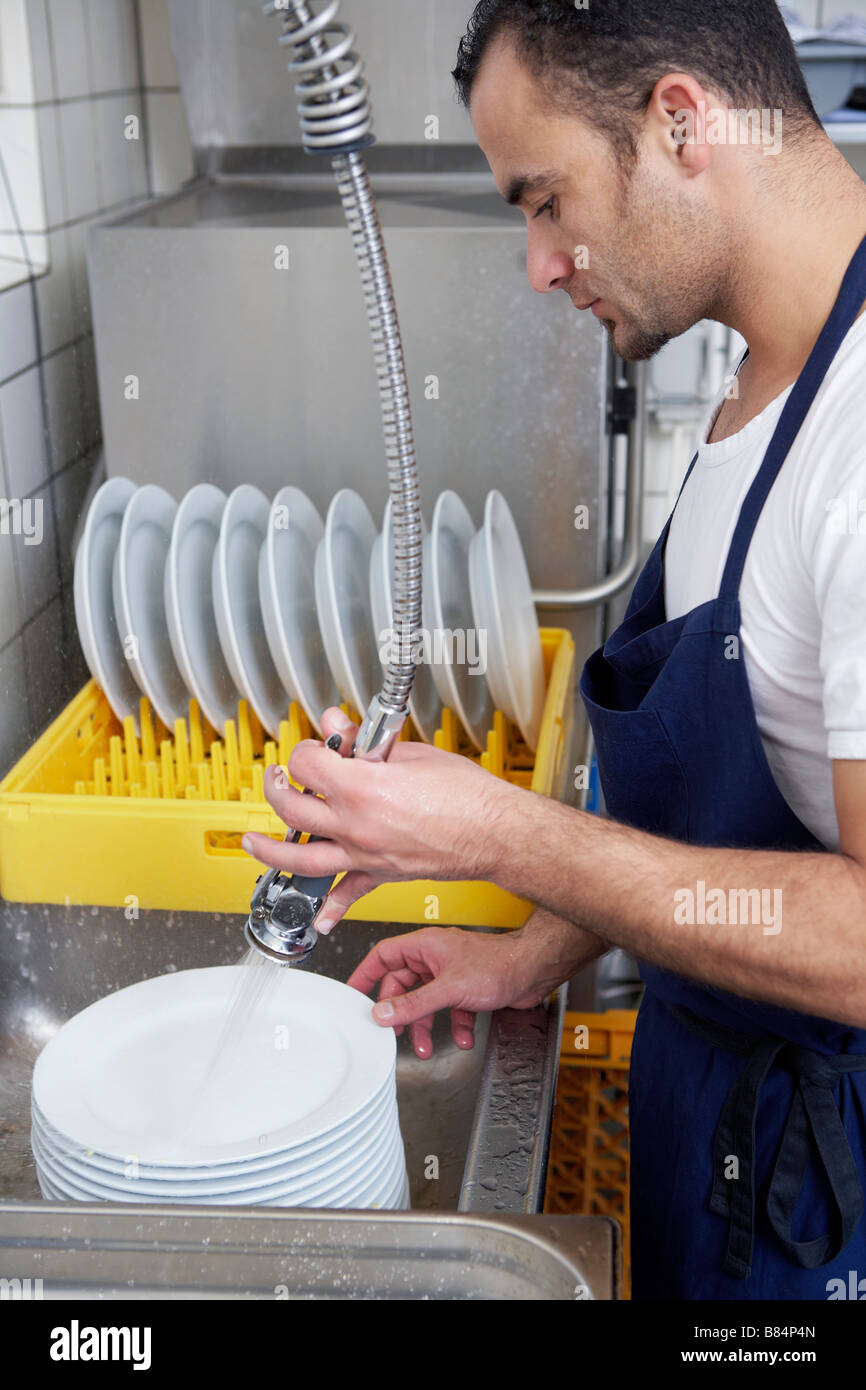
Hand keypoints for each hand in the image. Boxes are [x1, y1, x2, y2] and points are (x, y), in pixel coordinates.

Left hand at [242, 707, 517, 931]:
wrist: (495, 832)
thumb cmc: (465, 794)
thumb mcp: (412, 754)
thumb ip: (367, 742)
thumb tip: (338, 723)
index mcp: (361, 789)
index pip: (309, 763)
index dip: (307, 749)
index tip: (316, 746)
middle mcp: (355, 825)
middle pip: (293, 807)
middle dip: (279, 787)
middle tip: (280, 778)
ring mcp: (364, 854)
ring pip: (301, 857)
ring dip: (271, 850)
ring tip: (254, 842)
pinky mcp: (381, 874)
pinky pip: (347, 894)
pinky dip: (330, 909)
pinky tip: (317, 918)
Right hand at [346, 922, 579, 1058]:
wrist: (535, 969)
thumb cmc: (498, 964)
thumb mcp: (448, 989)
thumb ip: (413, 1004)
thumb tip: (382, 1013)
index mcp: (425, 946)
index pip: (384, 956)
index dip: (366, 974)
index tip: (353, 994)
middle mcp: (435, 957)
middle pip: (403, 985)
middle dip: (400, 1012)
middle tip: (393, 1032)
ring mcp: (451, 973)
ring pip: (426, 1001)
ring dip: (425, 1025)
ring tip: (425, 1047)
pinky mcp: (467, 988)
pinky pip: (451, 1010)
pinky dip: (454, 1026)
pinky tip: (463, 1038)